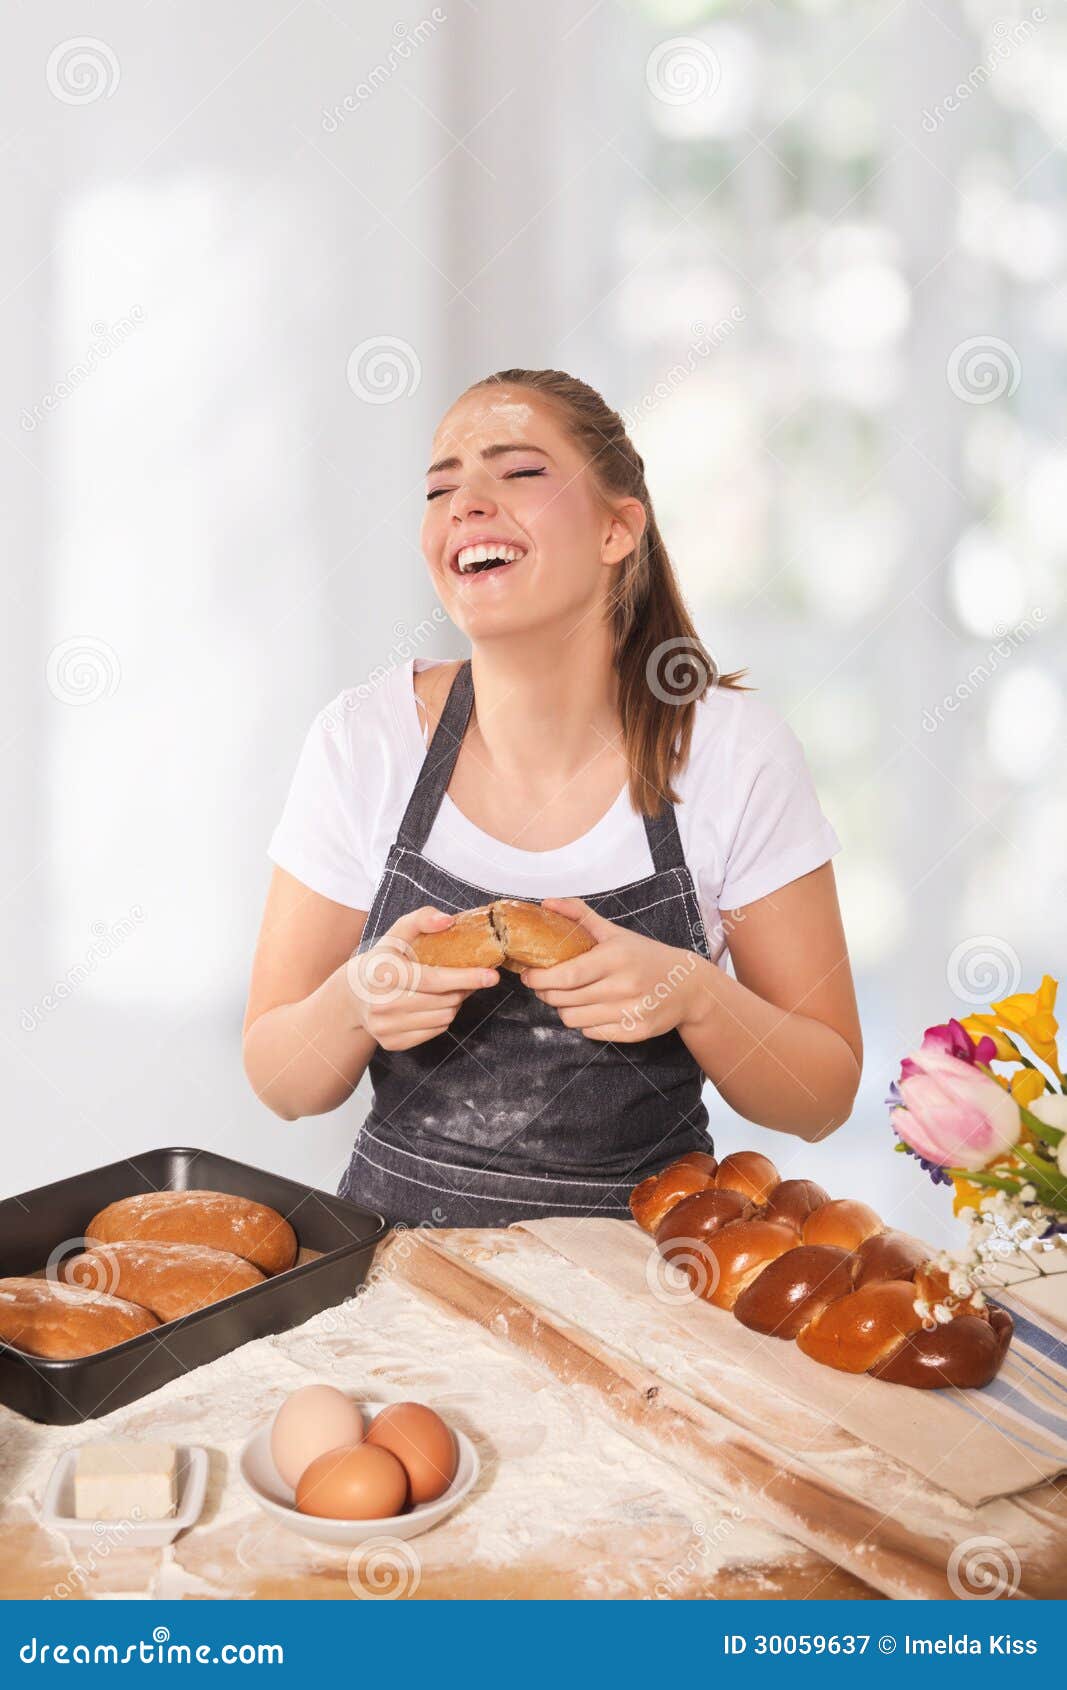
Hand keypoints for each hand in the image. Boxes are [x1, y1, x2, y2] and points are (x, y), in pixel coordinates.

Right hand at [346, 905, 498, 1051]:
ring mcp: (384, 1027)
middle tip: (468, 978)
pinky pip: (435, 1032)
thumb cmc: (383, 960)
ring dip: (455, 1003)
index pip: (433, 980)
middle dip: (463, 989)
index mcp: (383, 973)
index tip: (491, 976)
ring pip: (443, 1018)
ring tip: (449, 990)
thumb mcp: (397, 934)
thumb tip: (448, 920)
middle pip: (443, 1001)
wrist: (353, 994)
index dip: (465, 978)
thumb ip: (421, 919)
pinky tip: (435, 1004)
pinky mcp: (391, 1043)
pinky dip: (443, 1018)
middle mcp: (381, 1004)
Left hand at [520, 896, 704, 1041]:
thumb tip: (548, 902)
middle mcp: (624, 985)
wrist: (687, 985)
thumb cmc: (646, 956)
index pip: (567, 974)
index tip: (528, 975)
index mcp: (616, 957)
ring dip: (563, 1009)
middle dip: (546, 993)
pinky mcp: (636, 1031)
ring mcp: (631, 1011)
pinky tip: (592, 1009)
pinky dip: (584, 1022)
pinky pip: (592, 1032)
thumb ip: (580, 916)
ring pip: (574, 1018)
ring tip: (569, 997)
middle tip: (544, 985)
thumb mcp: (616, 932)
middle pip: (565, 998)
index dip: (540, 978)